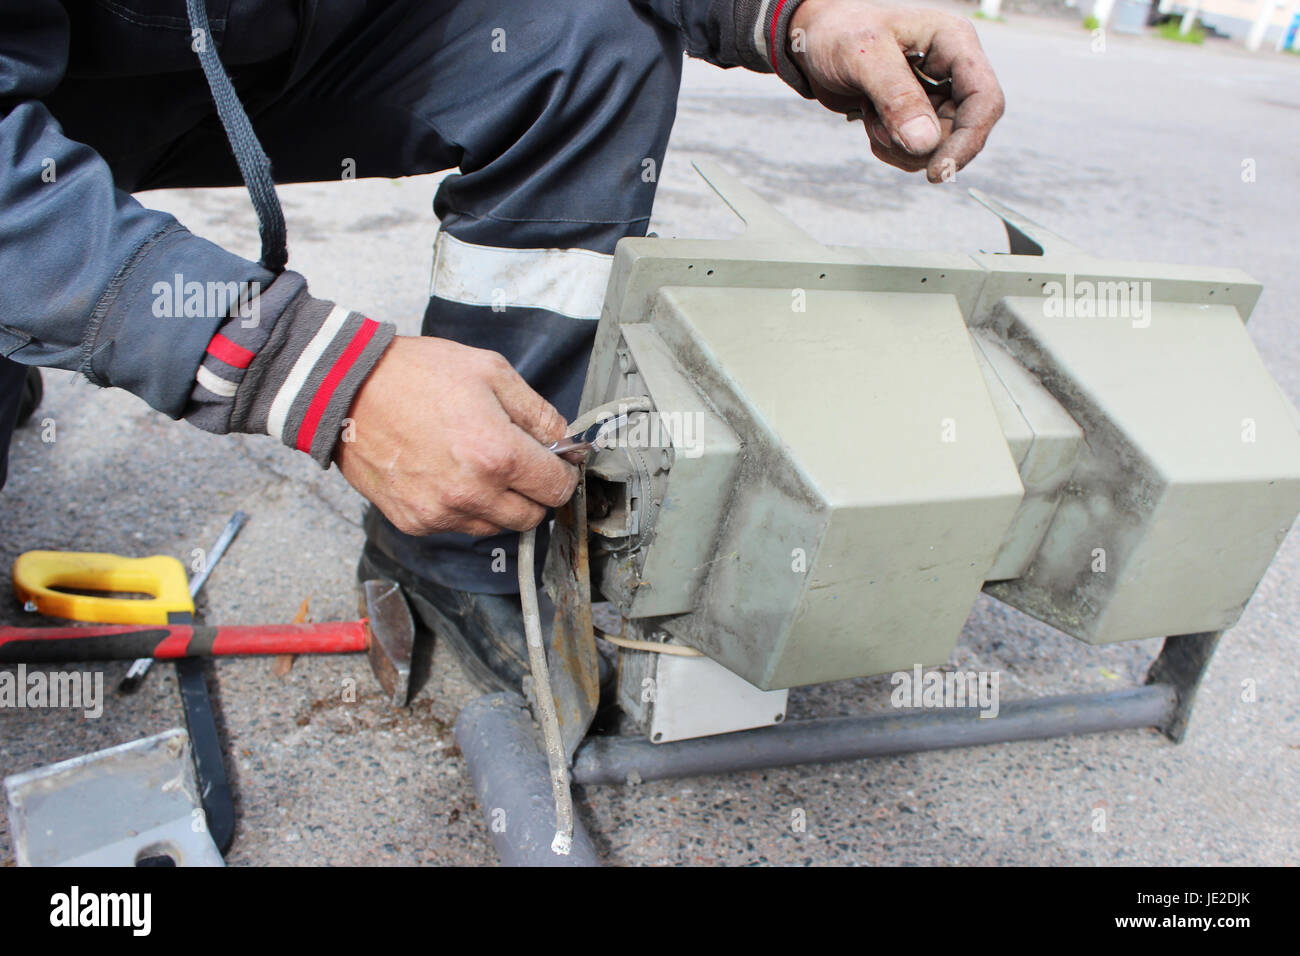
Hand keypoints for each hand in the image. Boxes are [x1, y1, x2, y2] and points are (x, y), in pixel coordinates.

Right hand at [335, 336, 577, 536]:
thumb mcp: (491, 372)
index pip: (557, 488)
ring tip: (477, 464)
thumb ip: (538, 412)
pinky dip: (463, 508)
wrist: (347, 389)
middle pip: (531, 516)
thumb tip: (566, 442)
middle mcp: (472, 494)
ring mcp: (441, 513)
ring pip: (496, 526)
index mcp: (498, 455)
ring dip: (499, 503)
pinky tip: (448, 473)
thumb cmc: (417, 374)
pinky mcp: (415, 522)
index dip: (563, 472)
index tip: (557, 462)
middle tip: (518, 462)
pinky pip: (458, 526)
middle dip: (533, 491)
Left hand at [790, 0, 1003, 181]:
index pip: (984, 100)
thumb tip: (925, 144)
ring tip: (870, 116)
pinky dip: (890, 149)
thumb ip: (896, 97)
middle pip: (961, 131)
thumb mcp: (863, 56)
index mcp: (954, 42)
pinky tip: (871, 122)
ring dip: (899, 147)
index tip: (938, 171)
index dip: (969, 141)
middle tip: (877, 126)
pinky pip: (916, 153)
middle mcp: (952, 70)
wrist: (813, 42)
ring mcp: (936, 96)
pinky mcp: (917, 117)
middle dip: (917, 144)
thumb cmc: (836, 34)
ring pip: (936, 148)